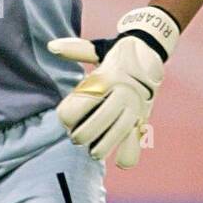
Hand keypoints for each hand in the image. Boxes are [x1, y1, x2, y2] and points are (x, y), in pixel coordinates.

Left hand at [47, 6, 179, 168]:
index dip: (66, 117)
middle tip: (77, 136)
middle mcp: (121, 95)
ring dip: (99, 149)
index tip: (66, 117)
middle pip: (90, 130)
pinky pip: (135, 146)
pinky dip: (125, 156)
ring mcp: (134, 109)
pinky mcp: (144, 119)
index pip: (77, 108)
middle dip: (79, 137)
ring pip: (112, 140)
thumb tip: (51, 47)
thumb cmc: (118, 55)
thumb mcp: (98, 50)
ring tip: (94, 148)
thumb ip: (74, 50)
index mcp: (105, 79)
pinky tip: (118, 155)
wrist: (151, 53)